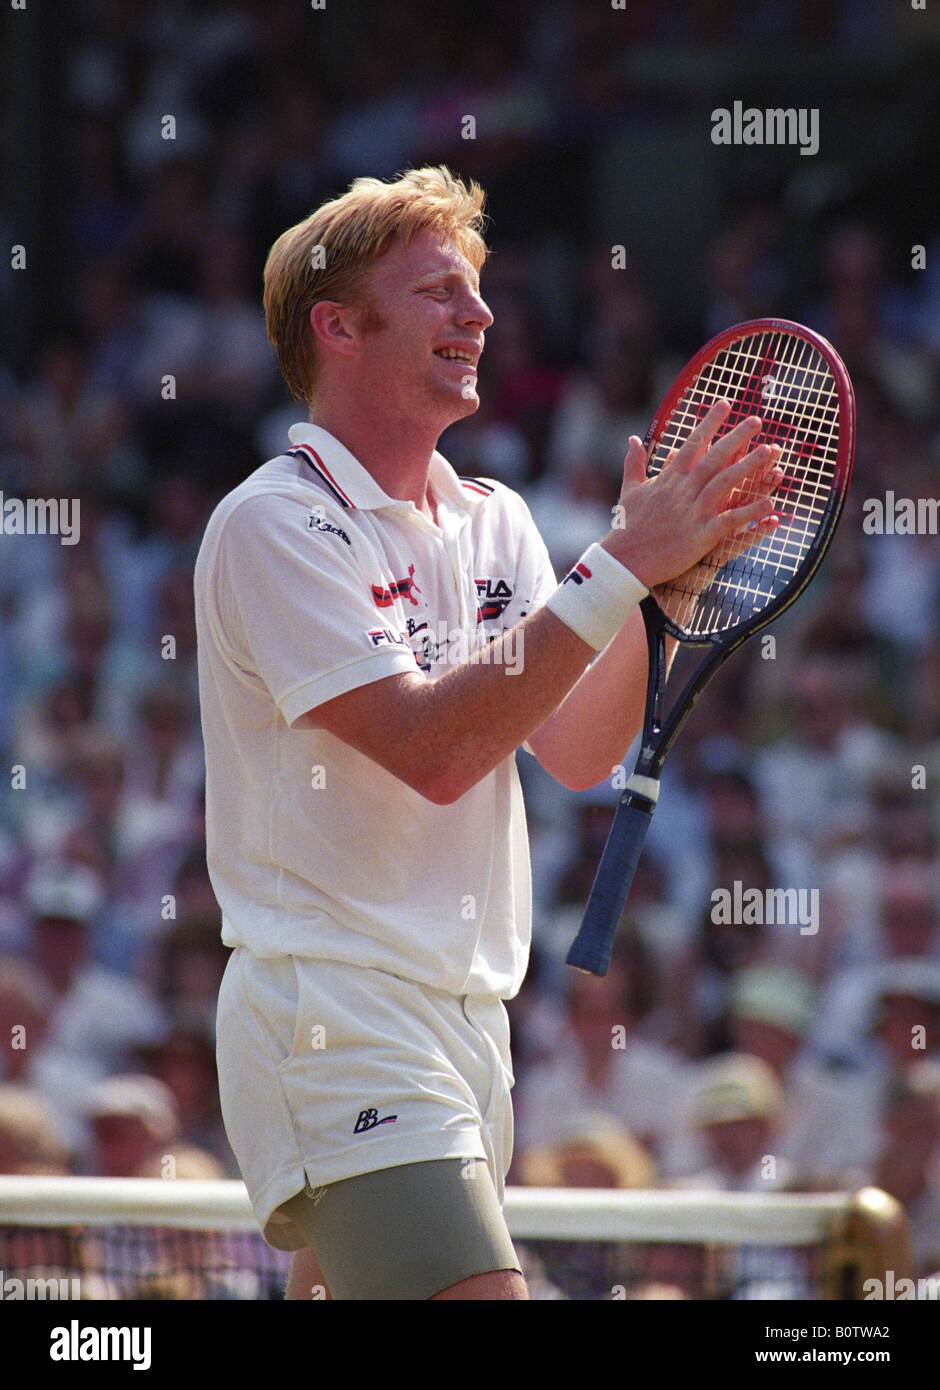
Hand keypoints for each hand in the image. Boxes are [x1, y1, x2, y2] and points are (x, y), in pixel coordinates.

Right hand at [601, 402, 782, 589]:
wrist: (624, 561)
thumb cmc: (627, 527)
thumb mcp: (629, 491)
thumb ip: (634, 463)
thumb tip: (633, 439)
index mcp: (669, 480)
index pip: (692, 444)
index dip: (709, 423)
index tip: (725, 404)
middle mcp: (682, 492)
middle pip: (714, 459)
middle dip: (736, 437)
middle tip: (756, 420)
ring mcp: (693, 513)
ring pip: (724, 483)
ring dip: (748, 466)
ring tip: (769, 450)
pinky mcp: (701, 536)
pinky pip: (730, 520)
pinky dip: (750, 512)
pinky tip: (770, 503)